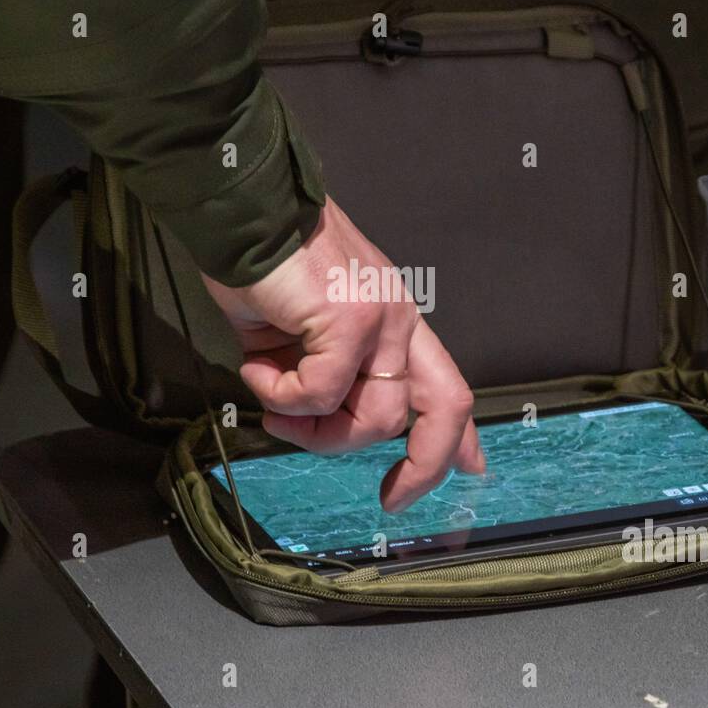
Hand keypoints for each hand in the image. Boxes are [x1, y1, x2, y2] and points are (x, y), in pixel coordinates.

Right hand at [203, 196, 484, 511]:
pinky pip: (320, 395)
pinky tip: (256, 364)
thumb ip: (320, 377)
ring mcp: (382, 318)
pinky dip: (279, 395)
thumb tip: (313, 423)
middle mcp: (399, 319)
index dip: (458, 439)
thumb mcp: (299, 335)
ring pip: (373, 420)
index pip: (445, 387)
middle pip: (439, 413)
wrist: (237, 212)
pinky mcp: (351, 319)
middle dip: (413, 471)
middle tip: (382, 495)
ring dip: (313, 428)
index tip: (469, 471)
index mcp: (394, 321)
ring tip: (273, 398)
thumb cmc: (260, 267)